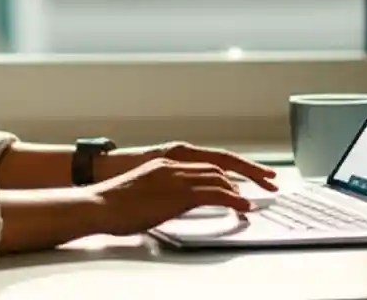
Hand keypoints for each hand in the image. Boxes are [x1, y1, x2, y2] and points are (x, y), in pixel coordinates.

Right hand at [97, 142, 278, 190]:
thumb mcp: (145, 188)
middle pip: (221, 163)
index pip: (209, 160)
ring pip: (219, 176)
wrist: (99, 204)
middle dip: (247, 172)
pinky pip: (214, 194)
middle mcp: (175, 163)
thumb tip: (179, 200)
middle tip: (267, 181)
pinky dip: (233, 199)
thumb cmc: (116, 202)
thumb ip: (166, 189)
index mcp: (168, 160)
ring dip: (243, 186)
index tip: (250, 173)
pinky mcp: (177, 193)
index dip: (232, 166)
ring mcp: (176, 176)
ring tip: (258, 196)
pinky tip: (244, 205)